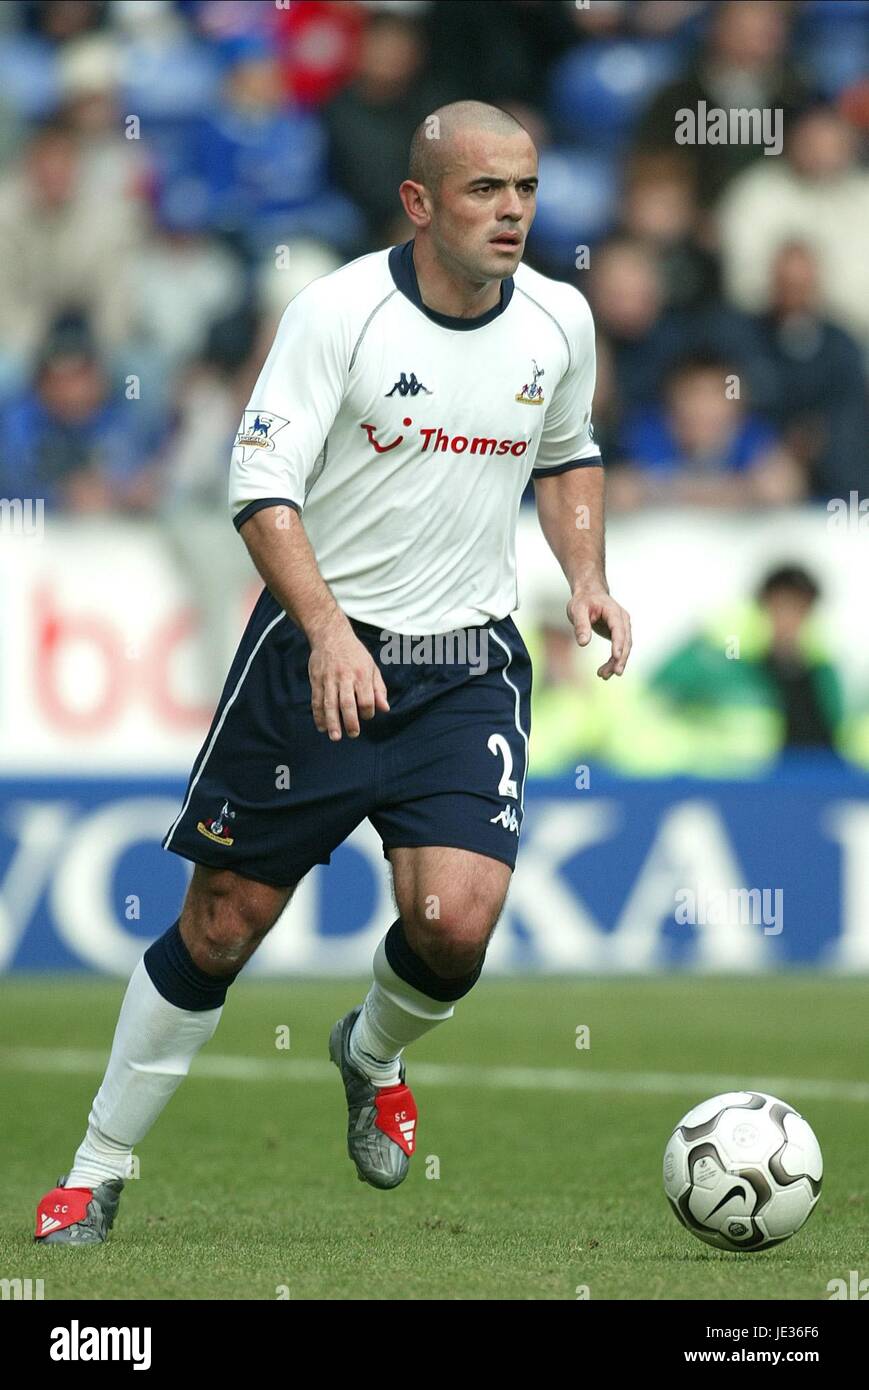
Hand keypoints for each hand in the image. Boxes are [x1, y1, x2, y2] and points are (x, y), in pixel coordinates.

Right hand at [307, 611, 389, 738]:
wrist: (331, 635)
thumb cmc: (355, 654)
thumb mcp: (371, 667)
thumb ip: (379, 689)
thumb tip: (385, 709)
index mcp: (361, 674)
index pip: (366, 699)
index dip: (368, 712)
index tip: (366, 715)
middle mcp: (345, 677)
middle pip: (348, 704)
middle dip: (350, 722)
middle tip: (353, 734)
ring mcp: (329, 679)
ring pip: (330, 704)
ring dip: (332, 722)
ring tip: (335, 737)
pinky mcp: (316, 680)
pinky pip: (316, 700)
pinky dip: (318, 715)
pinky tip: (321, 726)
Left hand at [567, 588, 631, 679]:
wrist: (589, 595)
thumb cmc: (583, 601)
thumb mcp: (577, 610)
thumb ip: (581, 625)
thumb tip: (583, 643)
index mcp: (613, 611)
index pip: (619, 628)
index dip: (619, 642)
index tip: (616, 656)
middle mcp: (622, 619)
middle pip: (626, 640)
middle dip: (621, 658)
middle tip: (615, 673)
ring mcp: (622, 627)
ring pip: (625, 648)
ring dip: (616, 663)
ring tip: (603, 675)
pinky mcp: (618, 634)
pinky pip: (619, 650)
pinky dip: (613, 661)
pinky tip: (604, 672)